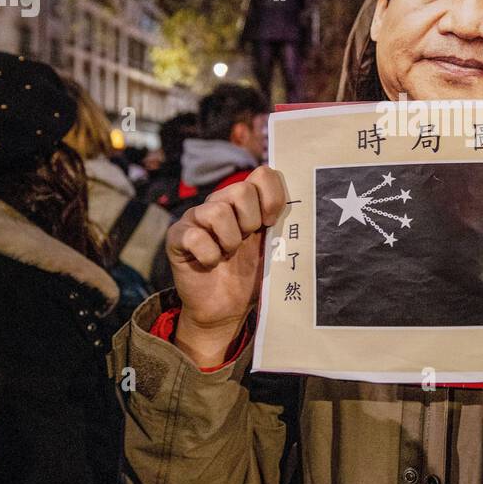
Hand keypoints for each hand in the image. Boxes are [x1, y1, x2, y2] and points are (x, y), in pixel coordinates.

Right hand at [166, 165, 286, 366]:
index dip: (272, 198)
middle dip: (250, 222)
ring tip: (228, 254)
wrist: (225, 309)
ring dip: (230, 241)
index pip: (264, 174)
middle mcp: (220, 202)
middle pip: (241, 190)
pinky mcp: (177, 236)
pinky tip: (211, 263)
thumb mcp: (271, 246)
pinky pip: (195, 236)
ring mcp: (196, 217)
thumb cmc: (250, 275)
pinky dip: (209, 255)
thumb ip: (283, 223)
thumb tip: (305, 205)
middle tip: (246, 241)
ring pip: (218, 211)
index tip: (272, 223)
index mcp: (246, 201)